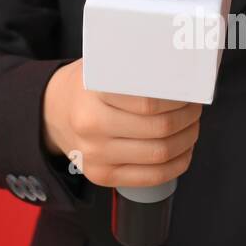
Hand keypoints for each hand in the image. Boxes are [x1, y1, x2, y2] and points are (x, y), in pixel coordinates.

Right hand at [41, 59, 201, 188]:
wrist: (51, 112)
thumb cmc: (87, 87)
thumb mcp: (102, 67)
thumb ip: (134, 69)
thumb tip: (182, 71)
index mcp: (93, 95)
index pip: (149, 103)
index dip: (179, 100)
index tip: (191, 92)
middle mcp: (92, 128)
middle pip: (159, 129)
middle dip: (188, 119)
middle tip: (195, 108)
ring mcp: (95, 156)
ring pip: (159, 154)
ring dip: (187, 140)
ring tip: (191, 127)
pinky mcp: (102, 177)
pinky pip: (152, 178)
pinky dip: (177, 165)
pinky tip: (183, 151)